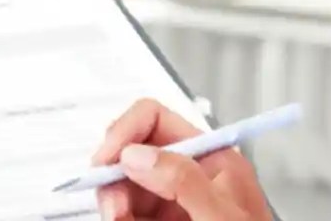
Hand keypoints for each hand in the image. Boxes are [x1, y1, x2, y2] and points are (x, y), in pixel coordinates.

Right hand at [92, 99, 271, 220]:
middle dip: (114, 178)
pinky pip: (127, 214)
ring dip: (113, 205)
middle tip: (113, 208)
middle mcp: (187, 175)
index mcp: (210, 158)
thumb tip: (138, 155)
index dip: (125, 132)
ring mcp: (172, 203)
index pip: (155, 120)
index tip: (108, 160)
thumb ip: (184, 181)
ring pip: (122, 188)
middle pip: (130, 155)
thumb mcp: (222, 217)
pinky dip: (119, 218)